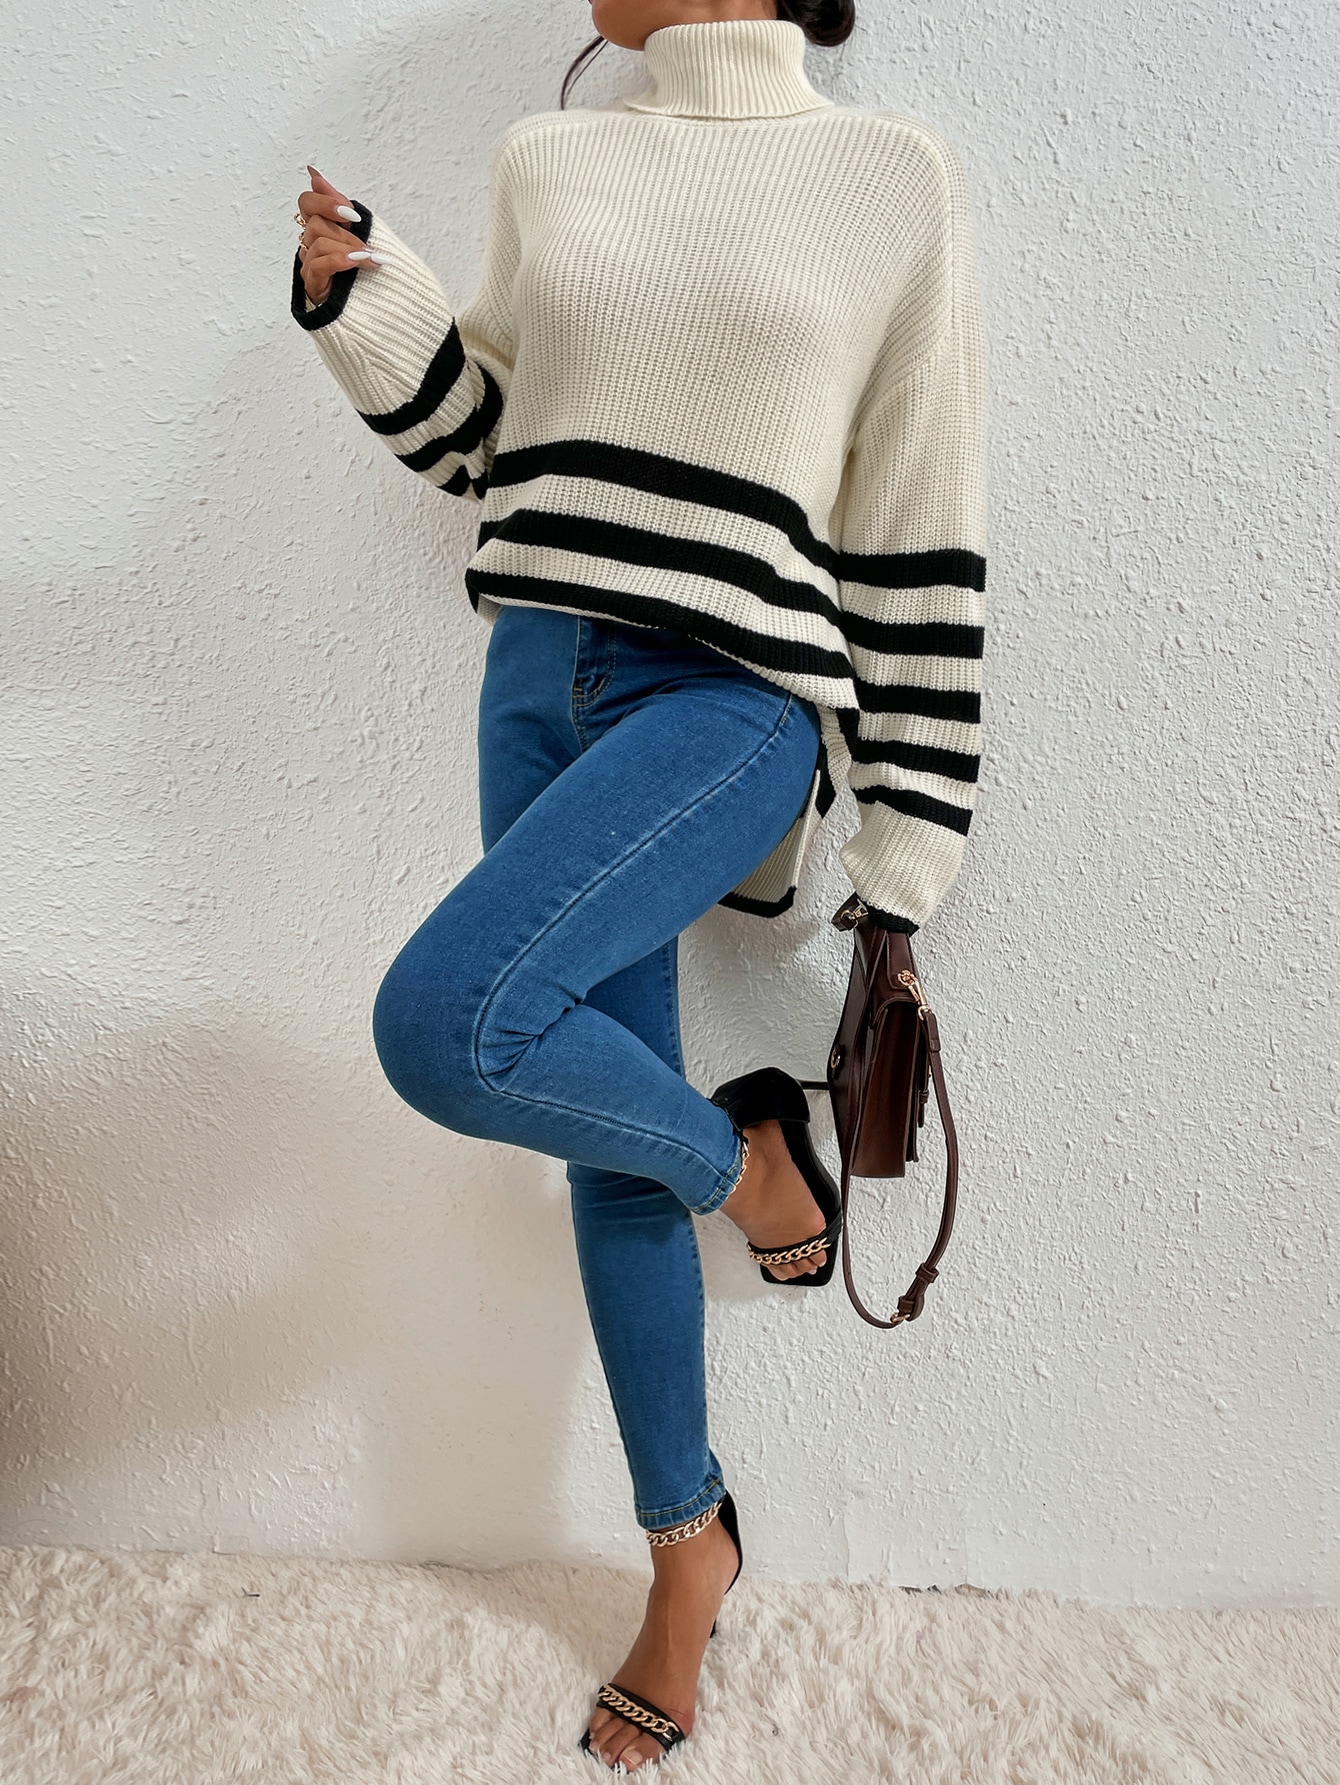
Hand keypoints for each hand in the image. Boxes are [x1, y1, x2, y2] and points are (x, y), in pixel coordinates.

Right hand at [296, 164, 384, 305]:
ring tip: (372, 260)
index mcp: (319, 229)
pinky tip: (359, 263)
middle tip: (368, 245)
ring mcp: (309, 266)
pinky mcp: (314, 287)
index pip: (306, 202)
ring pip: (318, 243)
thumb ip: (336, 204)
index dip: (325, 202)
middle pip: (315, 224)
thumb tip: (313, 172)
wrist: (377, 310)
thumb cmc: (364, 270)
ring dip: (350, 249)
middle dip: (346, 233)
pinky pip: (320, 264)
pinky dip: (341, 261)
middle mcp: (309, 245)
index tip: (352, 215)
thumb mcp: (358, 232)